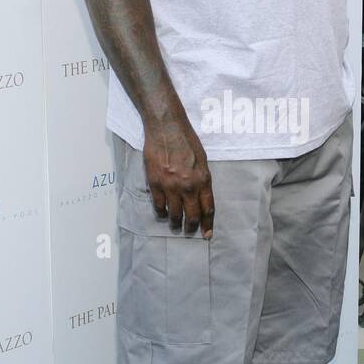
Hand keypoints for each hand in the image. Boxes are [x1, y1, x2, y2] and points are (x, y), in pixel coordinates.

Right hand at [143, 118, 214, 236]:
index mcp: (203, 180)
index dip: (208, 224)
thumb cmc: (186, 141)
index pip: (208, 209)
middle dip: (191, 227)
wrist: (166, 129)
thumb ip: (202, 180)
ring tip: (175, 225)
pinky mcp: (155, 183)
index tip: (207, 234)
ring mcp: (171, 186)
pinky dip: (161, 212)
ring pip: (174, 214)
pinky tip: (163, 213)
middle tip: (189, 231)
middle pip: (191, 215)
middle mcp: (188, 186)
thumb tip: (200, 195)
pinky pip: (159, 205)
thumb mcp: (202, 160)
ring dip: (175, 222)